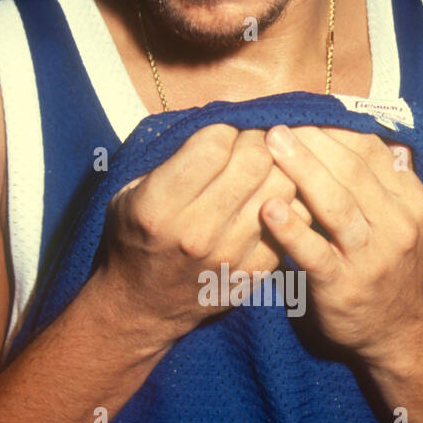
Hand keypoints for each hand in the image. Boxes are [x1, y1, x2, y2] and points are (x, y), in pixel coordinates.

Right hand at [102, 124, 312, 348]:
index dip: (225, 126)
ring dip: (278, 169)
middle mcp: (196, 232)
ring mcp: (229, 256)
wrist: (141, 306)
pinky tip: (272, 198)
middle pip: (255, 160)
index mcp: (159, 206)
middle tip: (251, 142)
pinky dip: (289, 203)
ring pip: (282, 187)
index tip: (223, 131)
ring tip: (264, 168)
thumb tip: (218, 116)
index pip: (215, 143)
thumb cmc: (135, 237)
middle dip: (256, 140)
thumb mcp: (128, 190)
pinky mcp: (253, 273)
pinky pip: (293, 223)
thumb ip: (169, 155)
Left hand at [261, 125, 422, 367]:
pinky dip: (292, 229)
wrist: (398, 330)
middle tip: (278, 122)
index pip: (370, 152)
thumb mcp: (401, 218)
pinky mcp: (343, 286)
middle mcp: (396, 225)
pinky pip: (315, 253)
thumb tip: (364, 128)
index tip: (302, 114)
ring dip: (302, 170)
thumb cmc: (387, 265)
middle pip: (352, 172)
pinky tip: (269, 208)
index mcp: (409, 200)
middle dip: (313, 142)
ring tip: (271, 145)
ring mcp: (371, 257)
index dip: (334, 130)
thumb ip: (385, 178)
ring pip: (337, 204)